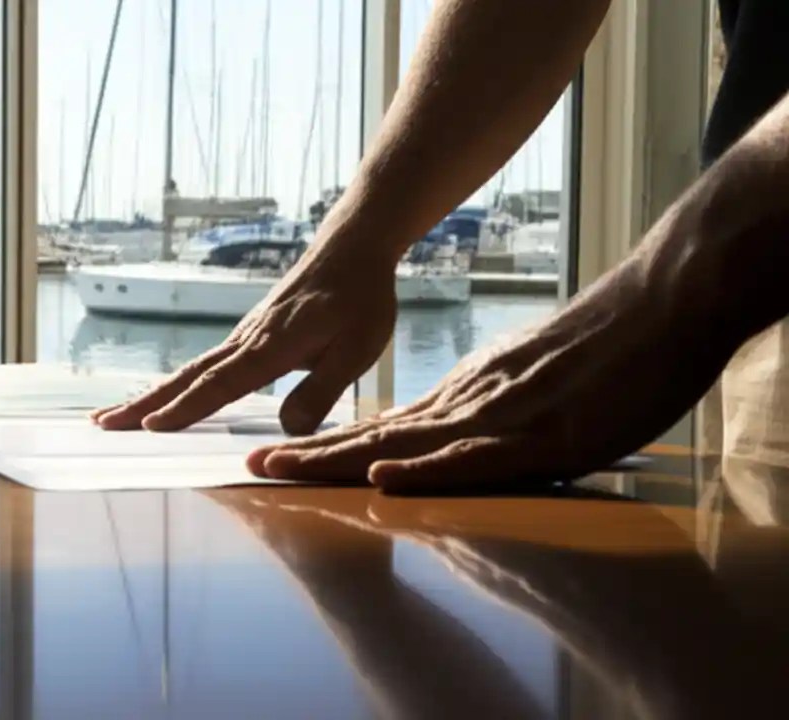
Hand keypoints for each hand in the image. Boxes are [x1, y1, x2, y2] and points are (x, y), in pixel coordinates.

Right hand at [92, 223, 399, 434]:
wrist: (352, 247)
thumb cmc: (360, 298)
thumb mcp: (356, 351)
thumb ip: (322, 390)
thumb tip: (288, 428)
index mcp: (269, 349)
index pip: (219, 384)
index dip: (186, 408)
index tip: (149, 427)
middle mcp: (246, 341)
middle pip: (187, 377)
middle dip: (143, 403)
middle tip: (101, 423)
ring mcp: (244, 335)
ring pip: (189, 369)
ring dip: (151, 393)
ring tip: (115, 414)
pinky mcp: (250, 332)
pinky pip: (204, 362)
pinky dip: (177, 382)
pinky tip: (168, 393)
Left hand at [248, 227, 738, 491]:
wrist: (659, 306)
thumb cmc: (599, 348)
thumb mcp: (522, 379)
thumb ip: (476, 406)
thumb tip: (434, 431)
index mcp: (464, 399)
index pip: (381, 429)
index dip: (327, 447)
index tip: (277, 461)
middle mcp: (467, 407)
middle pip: (375, 437)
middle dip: (312, 457)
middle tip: (252, 469)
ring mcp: (499, 418)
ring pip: (405, 444)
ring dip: (341, 459)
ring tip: (281, 469)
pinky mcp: (541, 435)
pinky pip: (474, 455)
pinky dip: (427, 466)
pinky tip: (383, 473)